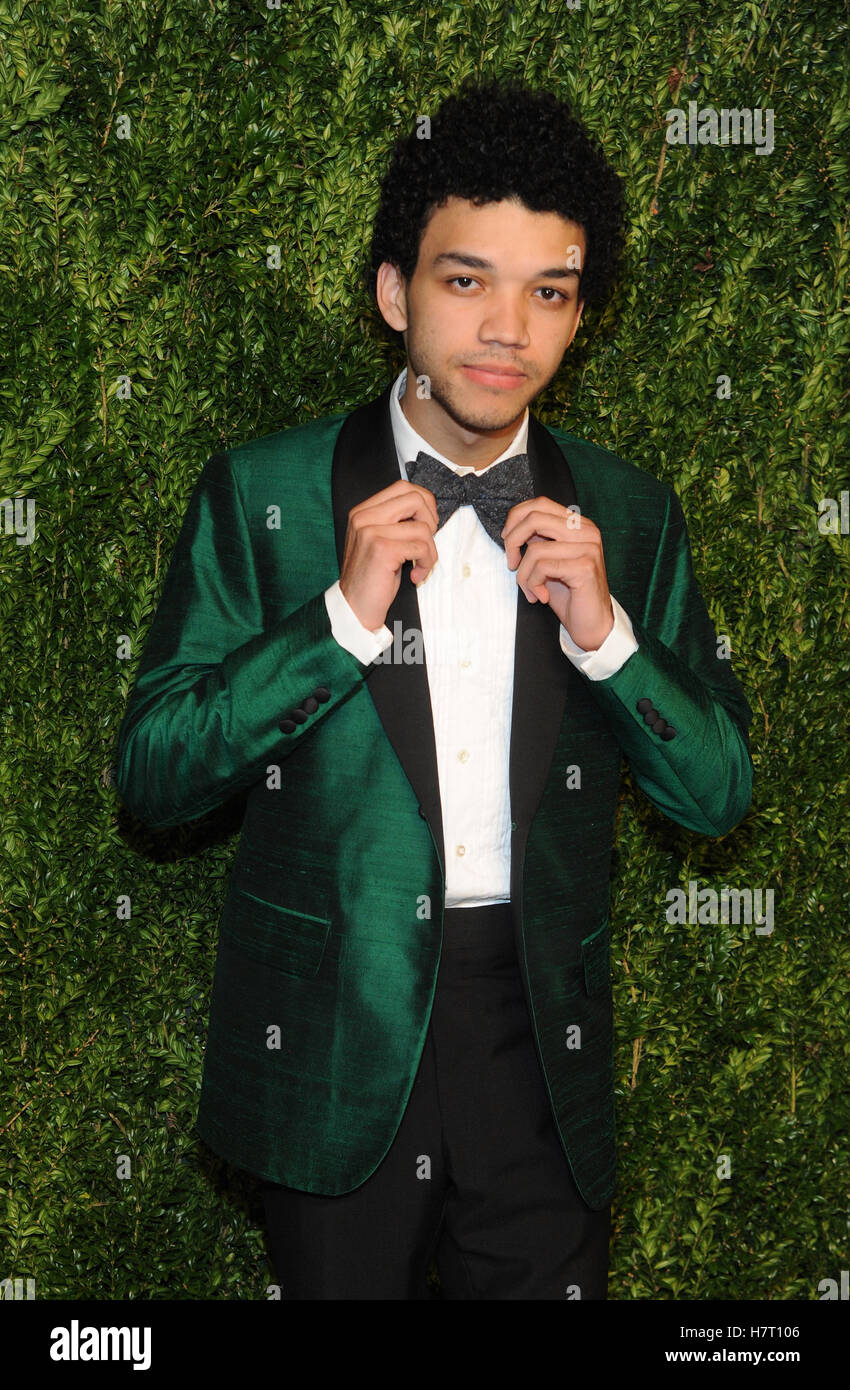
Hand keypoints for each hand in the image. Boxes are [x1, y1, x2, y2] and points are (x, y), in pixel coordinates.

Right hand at [338, 479, 438, 629]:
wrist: (355, 608)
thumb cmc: (372, 577)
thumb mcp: (380, 541)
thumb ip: (396, 522)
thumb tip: (428, 511)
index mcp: (363, 512)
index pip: (403, 487)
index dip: (424, 503)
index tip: (427, 525)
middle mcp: (363, 517)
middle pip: (415, 498)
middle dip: (431, 520)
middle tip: (426, 542)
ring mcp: (371, 531)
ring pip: (423, 526)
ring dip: (430, 550)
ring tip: (420, 566)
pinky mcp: (382, 549)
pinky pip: (421, 547)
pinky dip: (426, 563)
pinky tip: (415, 576)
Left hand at [501, 496, 613, 649]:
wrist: (592, 624)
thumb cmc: (569, 594)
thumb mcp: (549, 559)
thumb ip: (538, 539)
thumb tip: (512, 529)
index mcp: (578, 525)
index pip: (540, 503)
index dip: (516, 518)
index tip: (507, 540)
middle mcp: (587, 531)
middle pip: (534, 518)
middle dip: (512, 542)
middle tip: (512, 564)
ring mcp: (588, 548)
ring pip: (535, 549)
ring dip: (524, 575)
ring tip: (531, 590)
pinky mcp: (585, 567)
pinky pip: (542, 567)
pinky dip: (533, 584)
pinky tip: (541, 597)